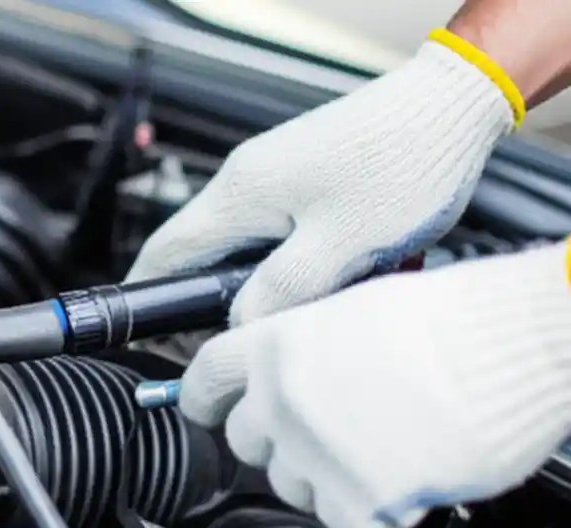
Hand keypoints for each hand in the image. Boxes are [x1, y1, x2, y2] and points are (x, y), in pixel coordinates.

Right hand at [126, 41, 514, 325]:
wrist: (456, 105)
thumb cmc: (404, 164)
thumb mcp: (340, 247)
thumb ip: (280, 292)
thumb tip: (239, 328)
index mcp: (241, 194)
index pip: (166, 252)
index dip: (147, 297)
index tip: (147, 335)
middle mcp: (249, 180)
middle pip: (204, 254)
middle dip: (212, 302)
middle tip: (234, 345)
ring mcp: (279, 176)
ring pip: (249, 248)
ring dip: (264, 285)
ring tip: (294, 315)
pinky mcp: (310, 178)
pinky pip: (285, 235)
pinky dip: (299, 265)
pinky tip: (334, 282)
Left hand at [178, 244, 570, 527]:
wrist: (519, 346)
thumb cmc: (457, 320)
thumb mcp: (354, 312)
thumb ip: (303, 349)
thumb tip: (280, 376)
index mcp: (277, 345)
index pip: (204, 379)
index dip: (200, 399)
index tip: (203, 410)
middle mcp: (283, 399)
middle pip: (244, 440)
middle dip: (277, 441)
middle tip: (326, 430)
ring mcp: (315, 452)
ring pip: (289, 485)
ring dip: (322, 476)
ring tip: (377, 445)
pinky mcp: (357, 499)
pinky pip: (341, 520)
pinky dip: (370, 508)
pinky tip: (402, 473)